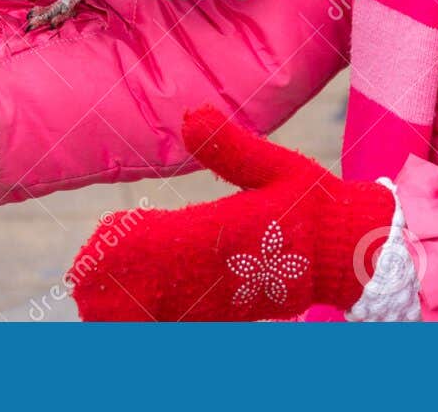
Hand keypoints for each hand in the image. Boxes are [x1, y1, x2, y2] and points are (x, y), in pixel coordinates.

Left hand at [69, 106, 395, 320]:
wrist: (354, 253)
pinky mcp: (235, 312)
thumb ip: (231, 146)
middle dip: (120, 289)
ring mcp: (230, 297)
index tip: (102, 239)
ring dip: (133, 311)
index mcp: (235, 230)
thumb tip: (190, 114)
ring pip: (172, 313)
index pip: (172, 241)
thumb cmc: (313, 203)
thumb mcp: (277, 166)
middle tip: (83, 283)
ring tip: (96, 306)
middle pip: (161, 287)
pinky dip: (161, 322)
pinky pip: (191, 323)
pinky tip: (136, 319)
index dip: (132, 245)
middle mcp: (227, 270)